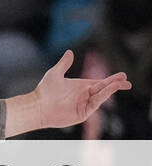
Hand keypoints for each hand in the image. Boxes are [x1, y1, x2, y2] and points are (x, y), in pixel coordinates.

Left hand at [4, 51, 131, 136]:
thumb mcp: (55, 73)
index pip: (100, 82)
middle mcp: (84, 95)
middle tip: (127, 80)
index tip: (123, 75)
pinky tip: (107, 91)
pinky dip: (102, 98)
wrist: (38, 106)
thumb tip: (70, 51)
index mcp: (81, 86)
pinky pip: (94, 105)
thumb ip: (64, 64)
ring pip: (101, 96)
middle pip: (103, 89)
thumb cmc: (44, 91)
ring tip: (120, 84)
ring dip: (110, 90)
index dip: (111, 80)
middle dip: (115, 84)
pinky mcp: (82, 114)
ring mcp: (84, 105)